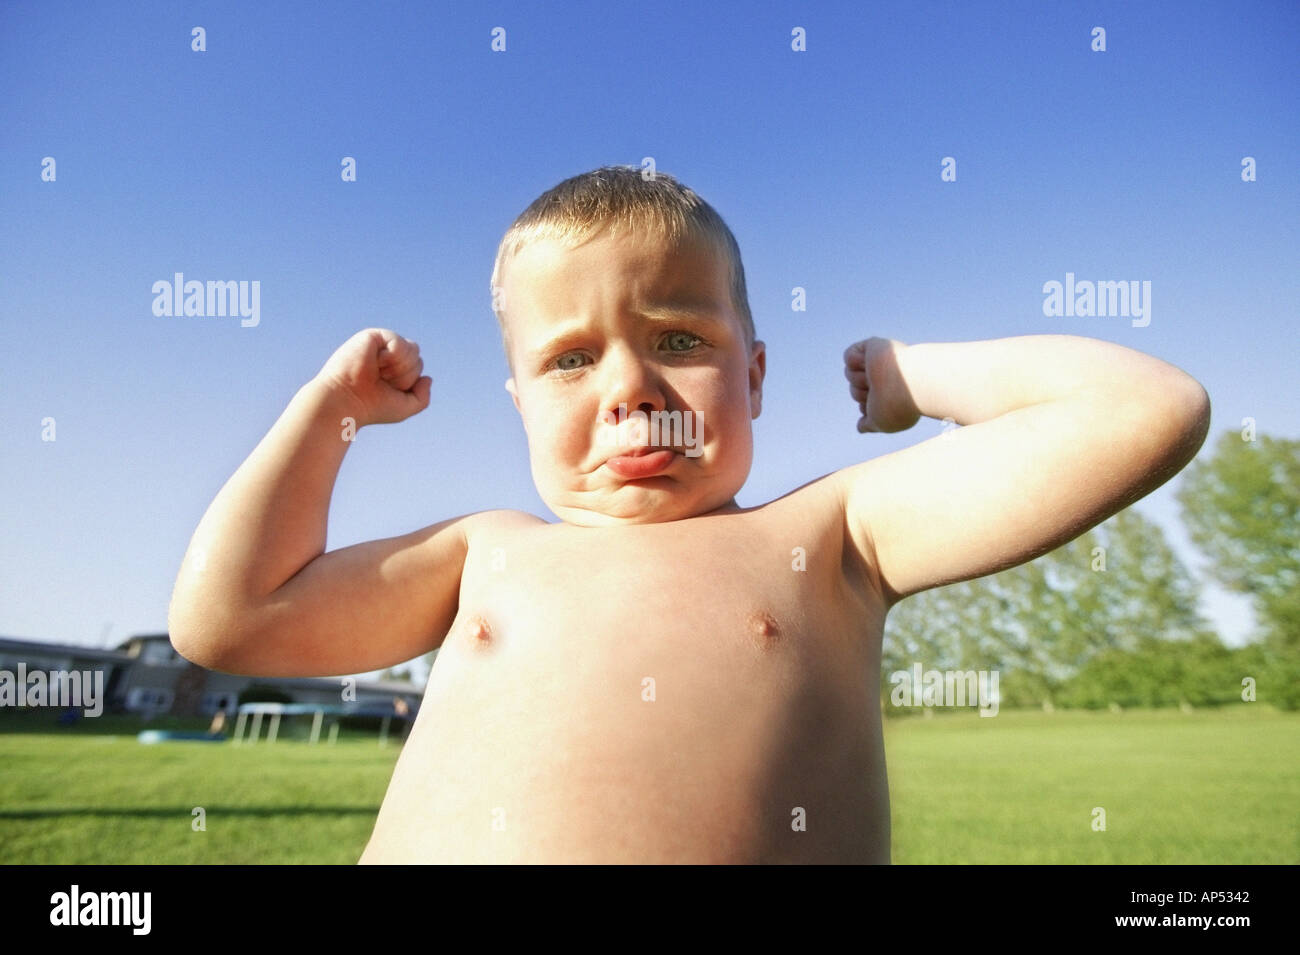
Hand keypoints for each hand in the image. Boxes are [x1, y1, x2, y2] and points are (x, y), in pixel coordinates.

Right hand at [315, 328, 432, 426]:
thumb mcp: (404, 407)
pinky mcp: (371, 336)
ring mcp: (379, 344)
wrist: (346, 402)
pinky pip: (400, 343)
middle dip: (405, 375)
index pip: (418, 365)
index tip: (387, 389)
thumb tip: (428, 378)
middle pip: (417, 357)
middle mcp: (386, 354)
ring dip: (399, 368)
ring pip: (412, 349)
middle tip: (381, 381)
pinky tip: (375, 362)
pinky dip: (392, 357)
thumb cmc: (371, 406)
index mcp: (393, 368)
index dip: (408, 381)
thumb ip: (422, 398)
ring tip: (377, 372)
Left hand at [843, 337, 918, 432]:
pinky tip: (870, 363)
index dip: (867, 408)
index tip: (884, 406)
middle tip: (880, 390)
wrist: (908, 382)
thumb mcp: (883, 423)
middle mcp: (885, 379)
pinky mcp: (874, 346)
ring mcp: (880, 362)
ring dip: (859, 380)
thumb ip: (870, 425)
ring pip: (849, 374)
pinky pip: (848, 355)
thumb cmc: (898, 405)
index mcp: (889, 395)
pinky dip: (854, 361)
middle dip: (861, 394)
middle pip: (854, 391)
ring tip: (877, 377)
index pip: (865, 405)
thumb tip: (860, 426)